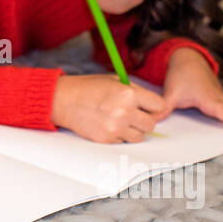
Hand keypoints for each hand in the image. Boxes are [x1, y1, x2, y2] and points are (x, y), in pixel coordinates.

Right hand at [52, 74, 169, 142]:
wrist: (64, 100)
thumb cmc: (87, 88)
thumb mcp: (114, 80)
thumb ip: (134, 91)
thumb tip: (151, 105)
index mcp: (129, 94)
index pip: (159, 106)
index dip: (154, 106)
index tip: (148, 107)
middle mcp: (125, 111)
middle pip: (151, 124)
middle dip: (144, 120)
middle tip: (134, 115)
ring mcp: (116, 127)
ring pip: (139, 136)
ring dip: (134, 130)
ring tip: (121, 121)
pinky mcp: (107, 139)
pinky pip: (123, 141)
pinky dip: (120, 135)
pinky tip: (109, 125)